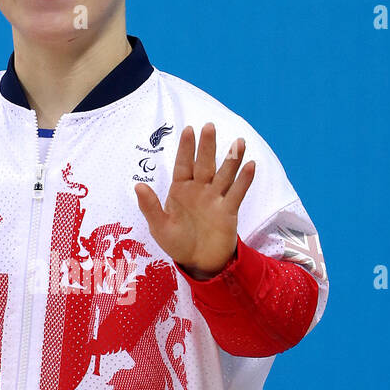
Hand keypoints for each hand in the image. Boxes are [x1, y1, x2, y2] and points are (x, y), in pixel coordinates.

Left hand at [134, 123, 255, 278]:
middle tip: (209, 127)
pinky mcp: (229, 210)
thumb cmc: (178, 243)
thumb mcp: (160, 227)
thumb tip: (138, 186)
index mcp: (180, 190)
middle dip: (207, 146)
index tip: (189, 130)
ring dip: (232, 159)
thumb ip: (150, 207)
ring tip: (239, 142)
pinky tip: (251, 165)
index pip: (183, 165)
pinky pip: (237, 193)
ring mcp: (215, 198)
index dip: (186, 149)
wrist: (199, 262)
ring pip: (225, 174)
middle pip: (204, 164)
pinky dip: (244, 180)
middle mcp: (199, 190)